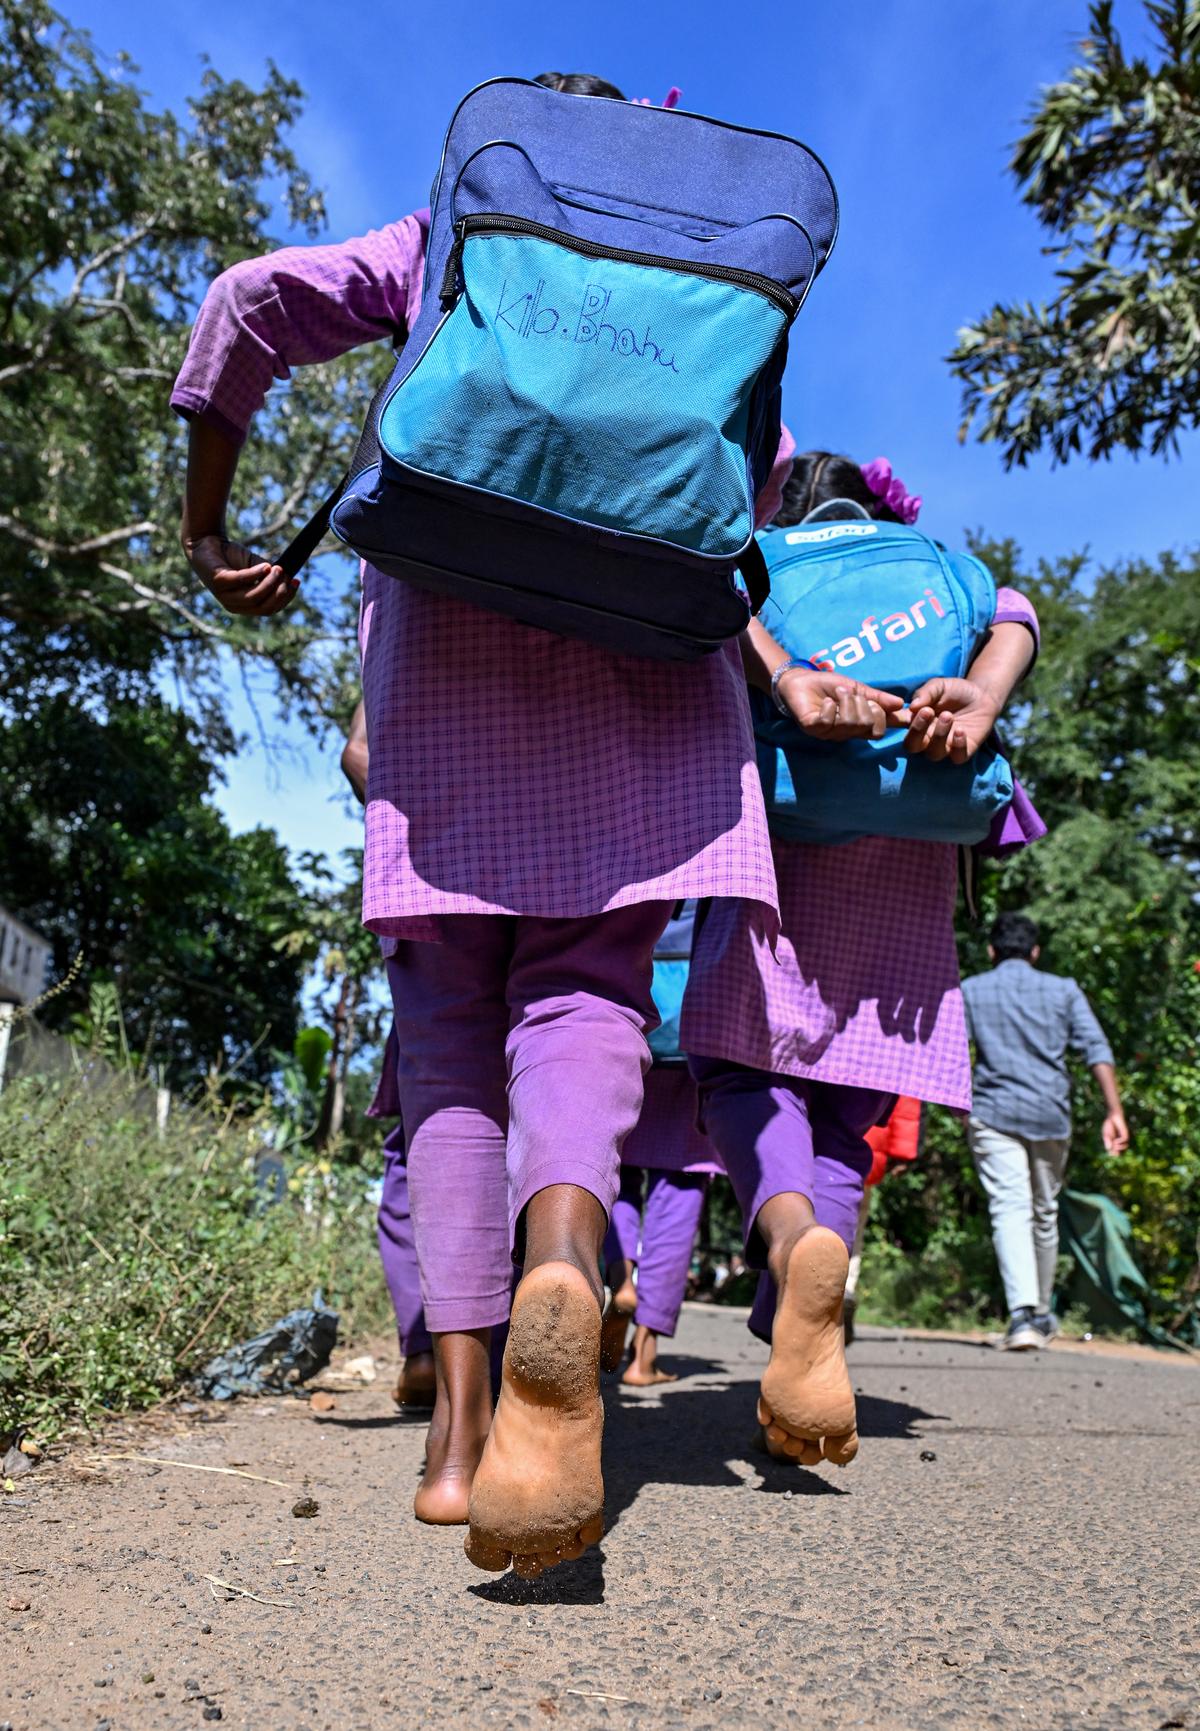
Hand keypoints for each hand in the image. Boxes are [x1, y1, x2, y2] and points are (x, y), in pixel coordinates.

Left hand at [183, 531, 298, 617]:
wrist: (206, 541)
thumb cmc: (231, 556)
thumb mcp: (256, 567)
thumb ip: (270, 575)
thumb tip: (288, 579)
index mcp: (245, 605)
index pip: (269, 609)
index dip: (285, 598)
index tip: (296, 581)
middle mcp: (234, 605)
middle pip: (263, 608)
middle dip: (279, 593)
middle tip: (286, 575)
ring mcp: (224, 595)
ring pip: (253, 598)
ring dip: (269, 584)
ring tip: (277, 568)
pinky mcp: (218, 582)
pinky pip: (241, 581)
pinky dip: (255, 574)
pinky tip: (265, 565)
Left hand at [775, 667, 908, 741]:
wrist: (800, 679)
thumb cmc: (828, 686)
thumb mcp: (858, 689)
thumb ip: (878, 697)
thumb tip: (901, 704)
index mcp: (857, 725)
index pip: (879, 730)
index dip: (888, 719)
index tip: (891, 705)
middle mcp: (845, 733)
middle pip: (869, 728)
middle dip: (864, 705)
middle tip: (850, 694)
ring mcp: (829, 733)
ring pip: (851, 724)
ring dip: (846, 701)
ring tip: (838, 693)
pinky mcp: (813, 728)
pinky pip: (829, 722)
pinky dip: (831, 707)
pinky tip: (826, 702)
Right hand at [903, 676, 999, 762]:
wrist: (982, 695)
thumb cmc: (956, 691)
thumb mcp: (938, 686)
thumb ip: (925, 693)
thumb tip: (912, 707)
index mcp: (915, 723)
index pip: (897, 726)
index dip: (890, 721)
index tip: (894, 709)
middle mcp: (926, 738)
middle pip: (912, 746)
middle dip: (917, 731)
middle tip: (927, 712)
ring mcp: (945, 747)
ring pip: (934, 753)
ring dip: (939, 735)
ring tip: (948, 716)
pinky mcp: (963, 751)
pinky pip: (957, 758)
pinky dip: (958, 746)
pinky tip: (960, 730)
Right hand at [1102, 1110, 1128, 1155]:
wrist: (1112, 1116)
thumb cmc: (1109, 1125)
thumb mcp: (1106, 1134)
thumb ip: (1107, 1141)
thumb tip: (1108, 1149)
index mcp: (1113, 1141)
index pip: (1114, 1150)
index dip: (1113, 1153)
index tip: (1110, 1154)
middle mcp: (1119, 1140)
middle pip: (1119, 1149)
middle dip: (1115, 1152)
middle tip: (1112, 1152)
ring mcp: (1122, 1137)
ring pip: (1124, 1146)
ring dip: (1118, 1147)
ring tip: (1113, 1145)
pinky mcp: (1125, 1133)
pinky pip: (1124, 1139)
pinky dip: (1119, 1142)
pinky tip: (1115, 1140)